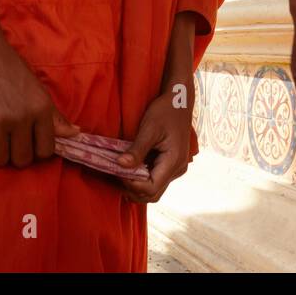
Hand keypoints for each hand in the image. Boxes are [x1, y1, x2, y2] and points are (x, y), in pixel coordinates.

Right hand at [0, 15, 78, 166]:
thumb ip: (54, 115)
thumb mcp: (36, 89)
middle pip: (22, 160)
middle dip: (15, 153)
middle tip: (8, 138)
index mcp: (40, 108)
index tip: (27, 141)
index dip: (36, 149)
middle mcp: (21, 117)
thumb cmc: (8, 67)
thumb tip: (75, 134)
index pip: (45, 151)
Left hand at [114, 89, 193, 203]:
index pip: (151, 188)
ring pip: (154, 189)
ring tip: (120, 172)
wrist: (180, 100)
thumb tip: (120, 166)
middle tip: (115, 175)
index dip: (132, 184)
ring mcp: (175, 168)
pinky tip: (129, 168)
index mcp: (174, 161)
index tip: (117, 171)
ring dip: (136, 185)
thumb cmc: (165, 111)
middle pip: (153, 194)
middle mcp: (177, 169)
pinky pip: (155, 179)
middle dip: (132, 189)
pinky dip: (141, 178)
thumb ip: (136, 149)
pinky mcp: (171, 165)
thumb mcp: (149, 128)